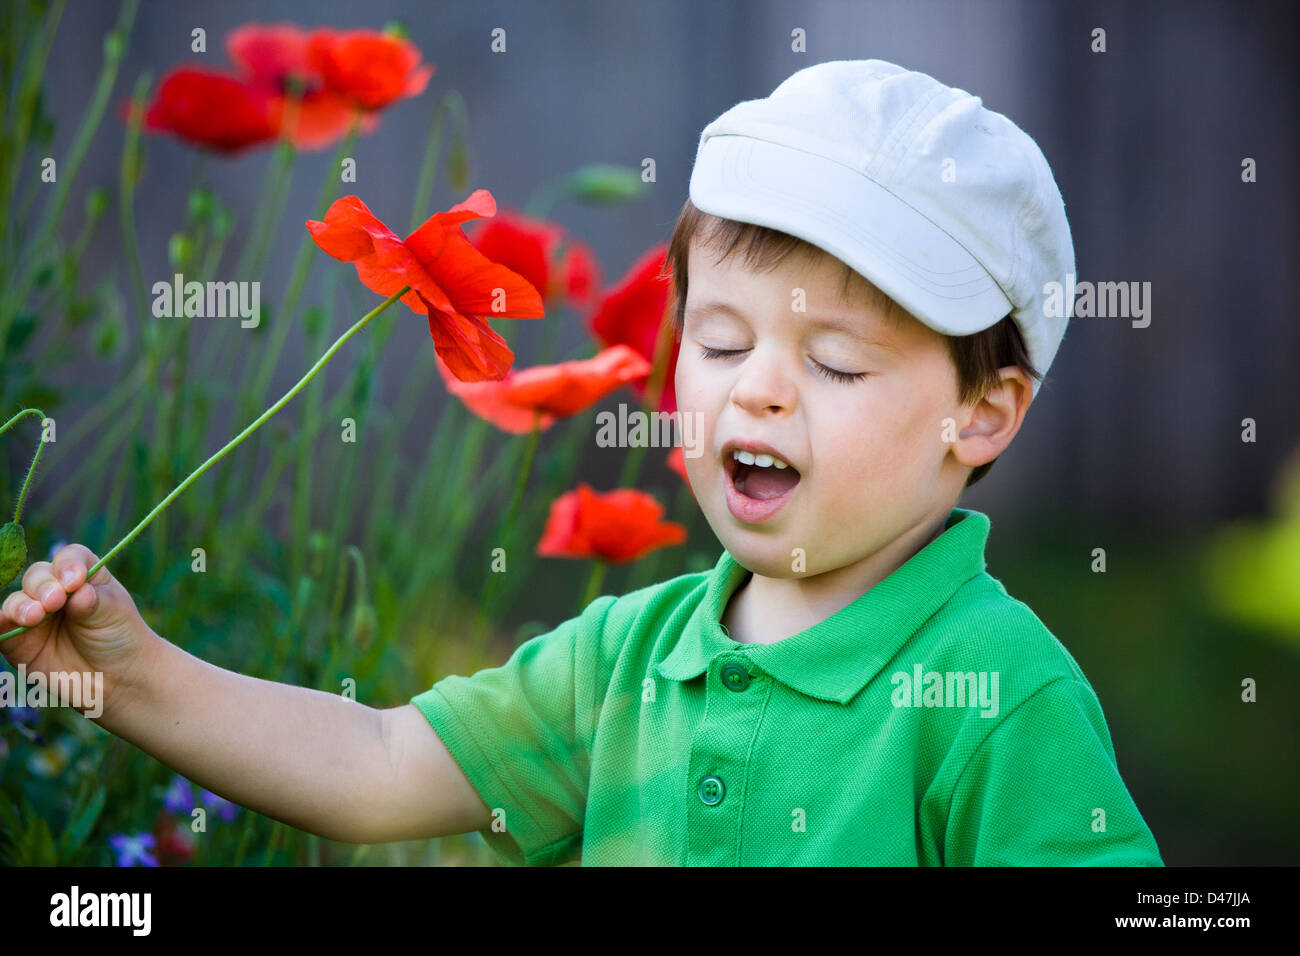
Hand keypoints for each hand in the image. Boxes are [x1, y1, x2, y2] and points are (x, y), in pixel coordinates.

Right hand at [0, 543, 154, 715]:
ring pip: (16, 600)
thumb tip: (76, 592)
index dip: (68, 565)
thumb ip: (92, 601)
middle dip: (43, 586)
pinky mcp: (19, 642)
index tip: (75, 581)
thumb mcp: (114, 613)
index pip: (69, 559)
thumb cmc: (120, 637)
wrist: (117, 677)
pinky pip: (2, 629)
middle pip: (37, 576)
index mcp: (82, 576)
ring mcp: (35, 615)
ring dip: (22, 605)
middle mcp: (54, 591)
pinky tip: (3, 620)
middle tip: (55, 601)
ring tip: (36, 617)